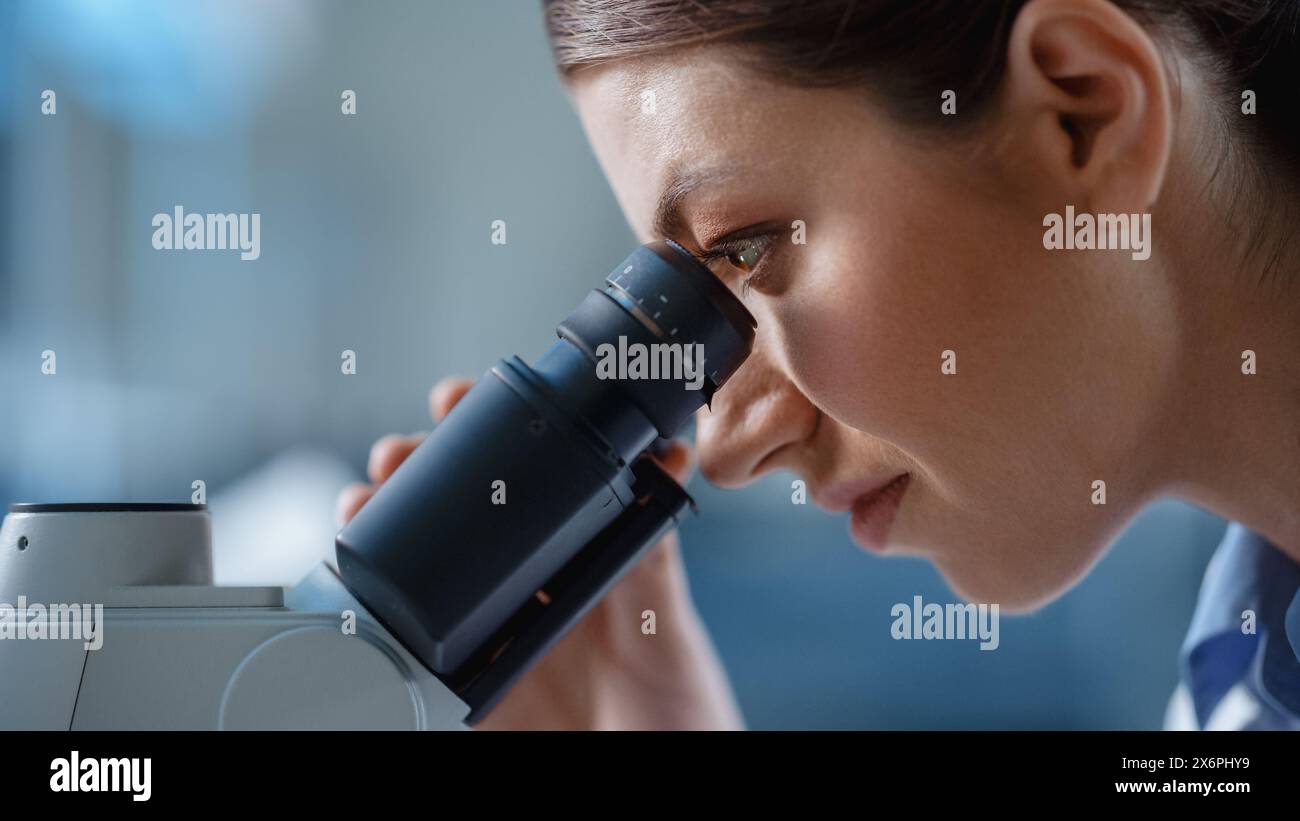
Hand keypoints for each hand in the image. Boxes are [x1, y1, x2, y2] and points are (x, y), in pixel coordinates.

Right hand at [337, 377, 743, 729]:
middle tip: (399, 450)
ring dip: (379, 519)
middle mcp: (525, 585)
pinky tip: (354, 575)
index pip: (524, 476)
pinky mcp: (458, 684)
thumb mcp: (664, 624)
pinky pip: (399, 639)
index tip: (454, 399)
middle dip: (415, 464)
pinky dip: (368, 604)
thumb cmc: (675, 708)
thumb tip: (663, 462)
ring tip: (363, 501)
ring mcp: (486, 631)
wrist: (653, 777)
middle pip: (454, 507)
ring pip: (417, 561)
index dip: (483, 431)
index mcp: (576, 557)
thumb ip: (654, 557)